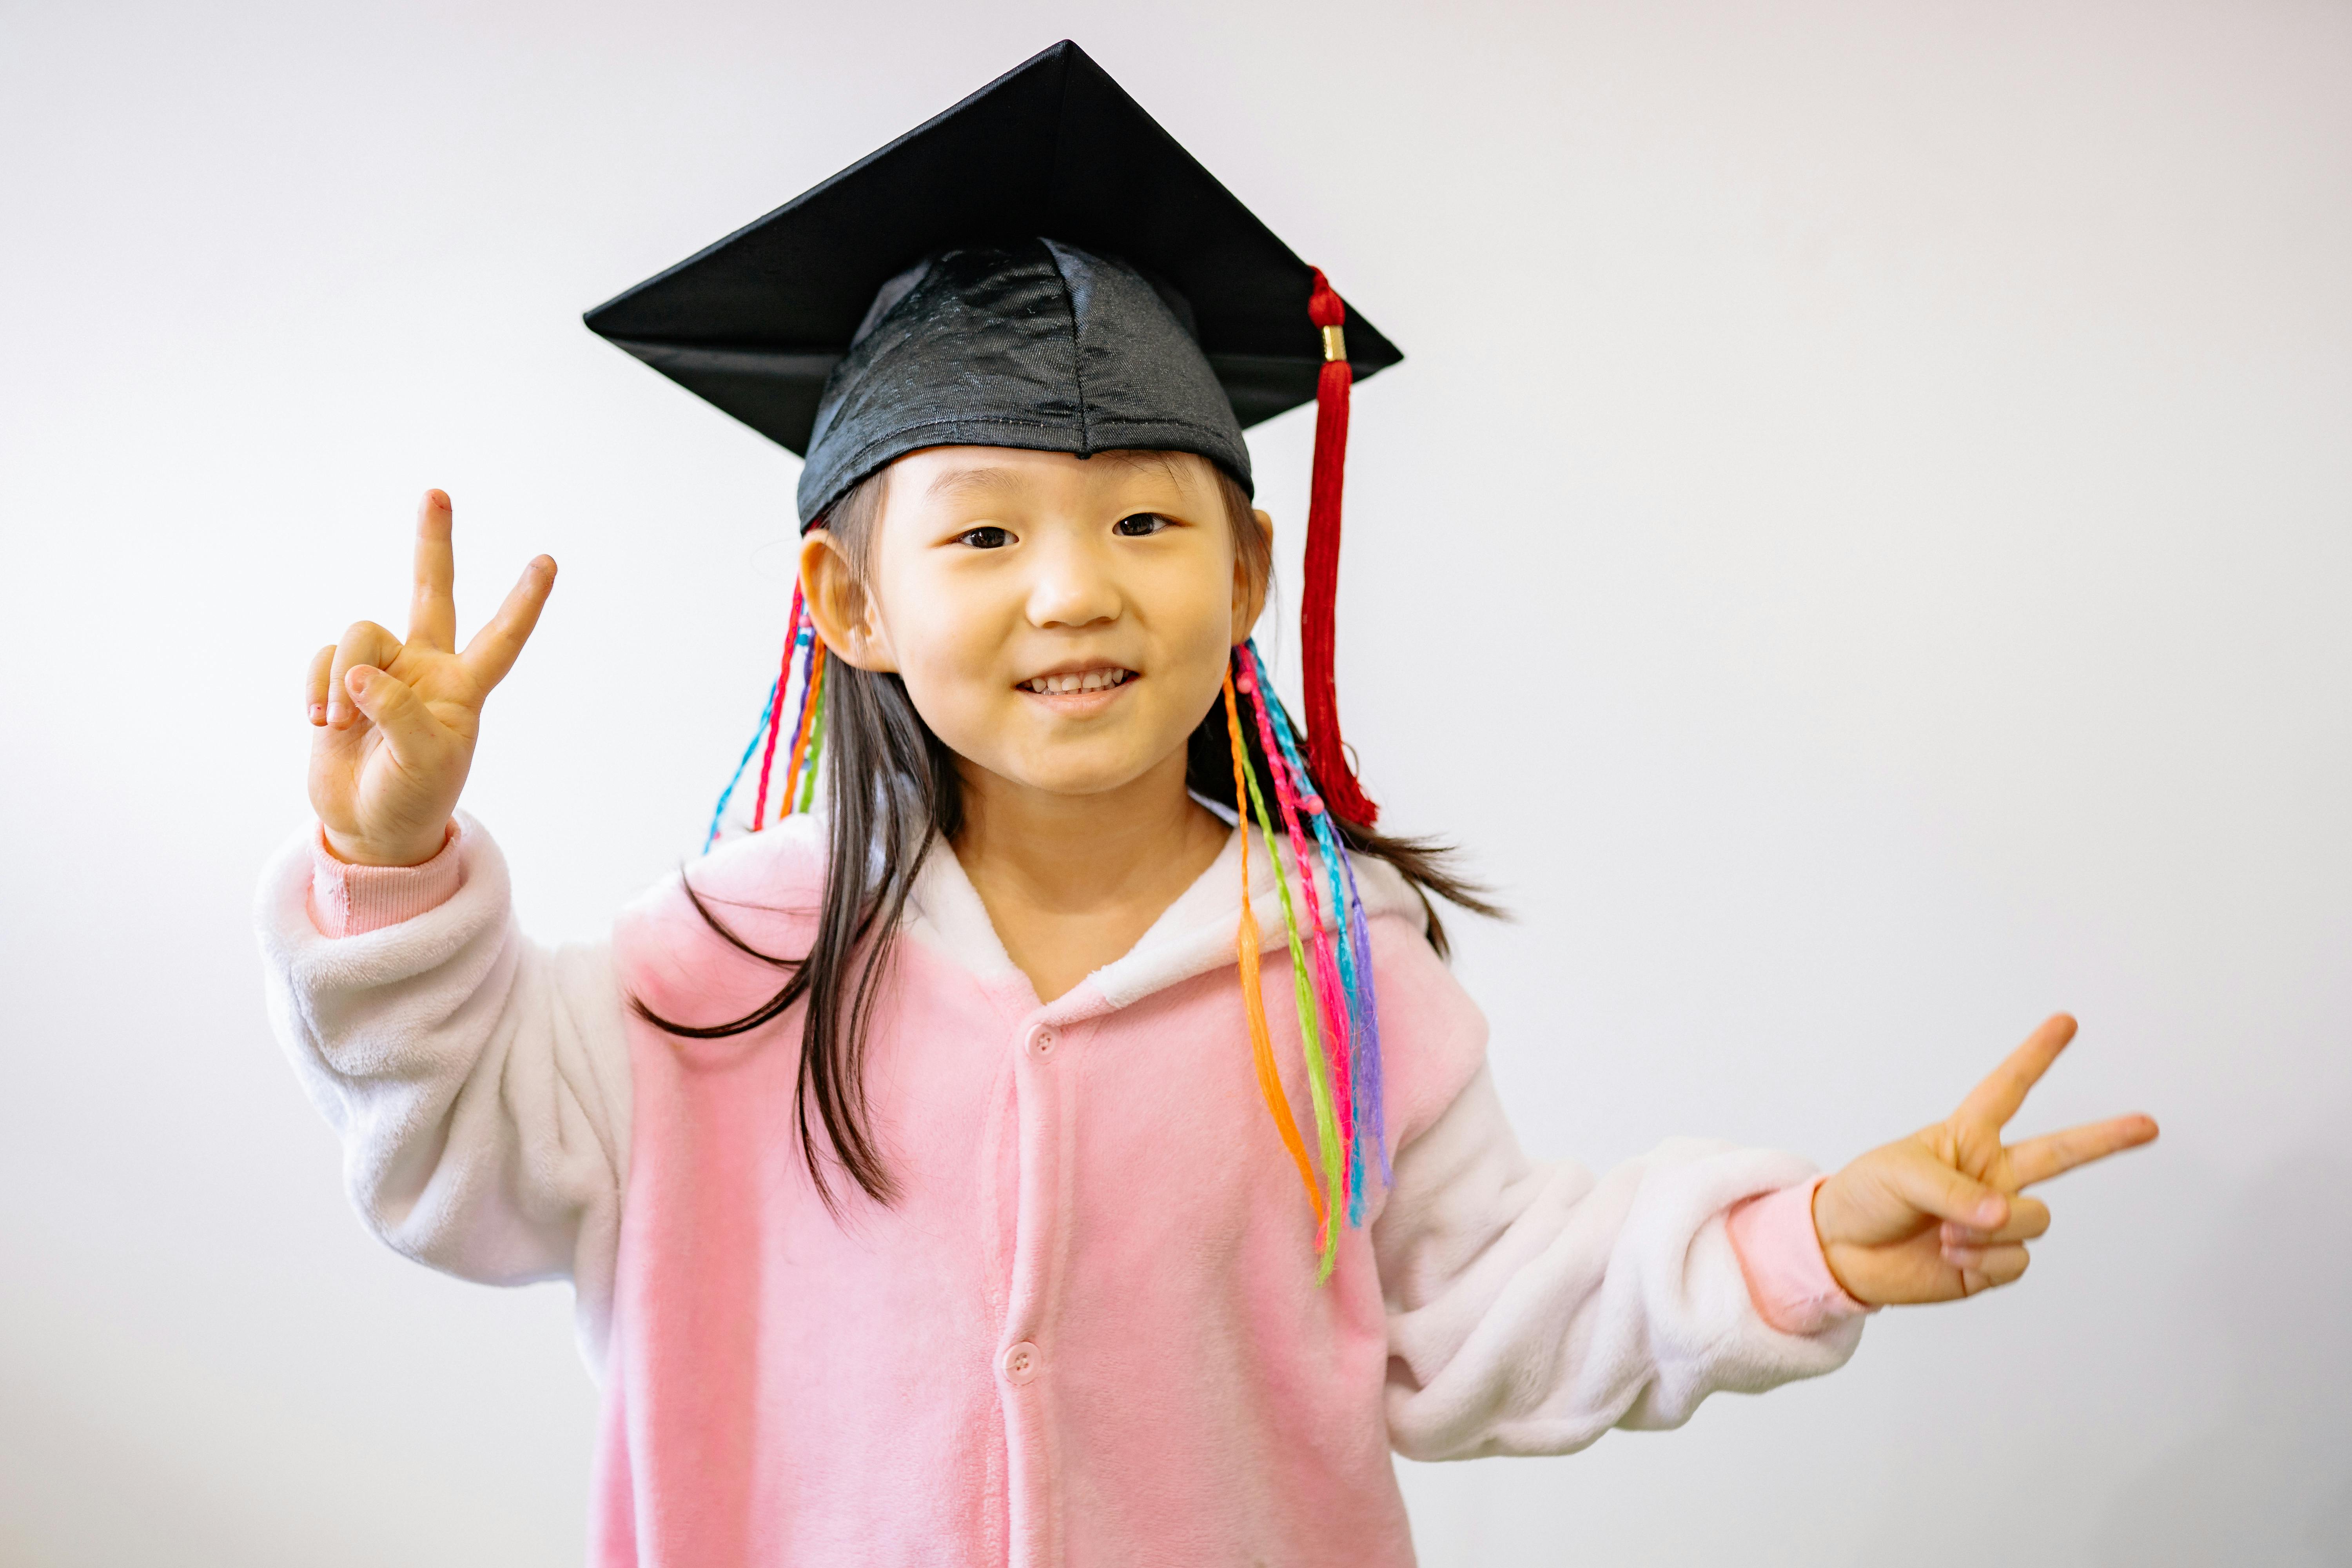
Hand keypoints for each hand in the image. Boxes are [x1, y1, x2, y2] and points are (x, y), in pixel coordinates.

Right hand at [305, 490, 554, 865]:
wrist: (367, 825)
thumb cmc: (411, 797)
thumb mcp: (423, 763)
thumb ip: (399, 714)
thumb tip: (358, 673)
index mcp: (463, 688)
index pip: (501, 637)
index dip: (524, 601)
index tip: (548, 561)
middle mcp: (426, 669)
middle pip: (431, 593)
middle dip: (432, 545)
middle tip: (437, 494)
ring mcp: (382, 670)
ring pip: (361, 634)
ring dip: (342, 679)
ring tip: (339, 725)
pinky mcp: (339, 679)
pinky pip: (326, 659)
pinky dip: (319, 688)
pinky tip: (321, 721)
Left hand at [1812, 1014, 2157, 1305]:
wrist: (1841, 1251)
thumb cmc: (1864, 1196)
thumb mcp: (1899, 1173)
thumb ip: (1954, 1190)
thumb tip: (2000, 1214)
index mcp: (1966, 1138)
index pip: (2007, 1090)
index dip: (2036, 1056)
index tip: (2066, 1023)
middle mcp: (1990, 1176)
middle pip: (2060, 1154)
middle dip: (2106, 1138)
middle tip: (2149, 1124)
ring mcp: (1996, 1219)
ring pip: (2033, 1220)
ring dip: (1991, 1229)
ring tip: (1944, 1231)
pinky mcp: (1993, 1262)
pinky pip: (2015, 1260)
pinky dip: (1983, 1260)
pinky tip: (1950, 1255)